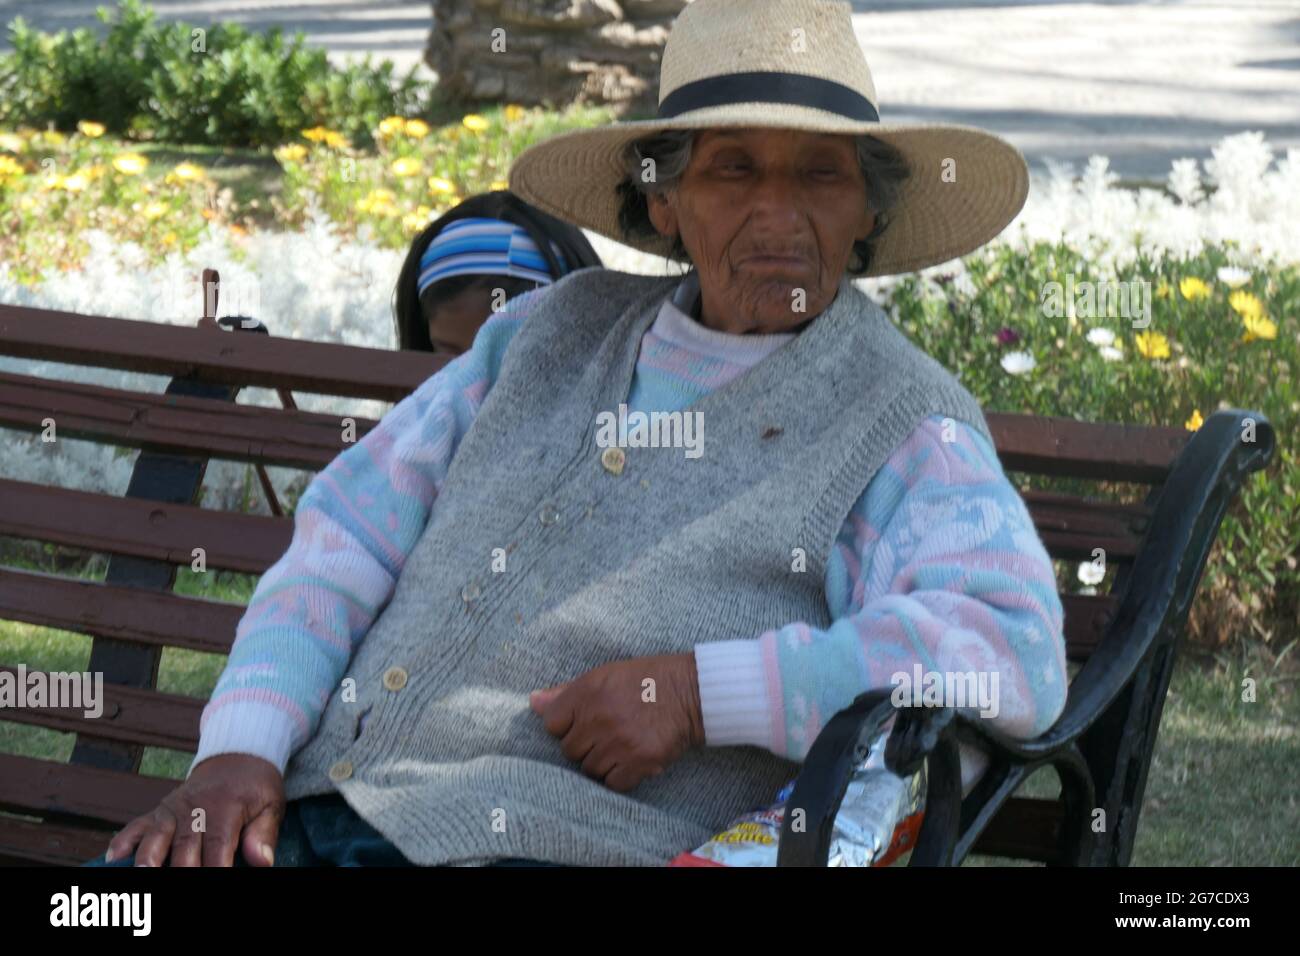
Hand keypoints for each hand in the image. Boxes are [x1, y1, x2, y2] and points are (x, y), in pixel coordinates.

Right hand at [105, 753, 284, 866]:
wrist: (235, 757)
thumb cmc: (255, 789)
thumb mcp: (270, 804)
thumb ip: (264, 834)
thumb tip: (262, 863)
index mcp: (226, 807)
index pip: (219, 846)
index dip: (216, 870)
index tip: (217, 884)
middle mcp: (195, 808)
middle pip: (184, 846)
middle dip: (182, 871)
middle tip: (181, 885)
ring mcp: (172, 809)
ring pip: (155, 836)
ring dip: (147, 858)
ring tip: (142, 875)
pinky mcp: (157, 811)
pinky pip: (136, 825)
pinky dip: (123, 841)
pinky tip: (113, 859)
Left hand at [529, 652, 705, 792]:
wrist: (691, 691)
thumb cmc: (645, 680)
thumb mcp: (604, 675)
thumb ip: (567, 693)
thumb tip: (534, 702)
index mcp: (587, 691)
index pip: (552, 724)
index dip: (566, 726)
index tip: (583, 723)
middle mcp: (599, 717)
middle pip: (569, 751)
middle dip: (585, 745)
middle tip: (607, 734)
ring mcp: (619, 741)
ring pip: (590, 769)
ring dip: (603, 762)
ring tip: (621, 746)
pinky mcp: (640, 761)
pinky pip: (613, 783)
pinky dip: (621, 776)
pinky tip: (632, 760)